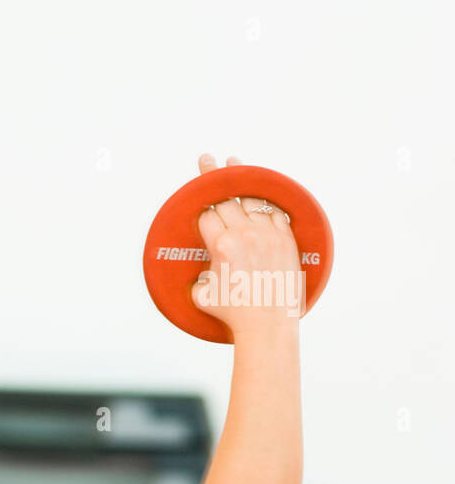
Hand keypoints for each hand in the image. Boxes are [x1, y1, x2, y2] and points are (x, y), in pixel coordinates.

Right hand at [190, 154, 301, 335]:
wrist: (268, 324)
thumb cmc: (232, 314)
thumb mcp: (202, 295)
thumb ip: (199, 275)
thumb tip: (203, 269)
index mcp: (221, 246)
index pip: (206, 215)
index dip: (199, 209)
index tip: (196, 202)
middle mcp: (244, 235)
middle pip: (225, 198)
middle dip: (211, 176)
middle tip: (205, 159)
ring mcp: (268, 235)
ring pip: (251, 199)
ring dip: (240, 179)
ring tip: (233, 162)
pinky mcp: (286, 240)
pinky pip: (276, 211)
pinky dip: (266, 200)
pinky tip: (261, 191)